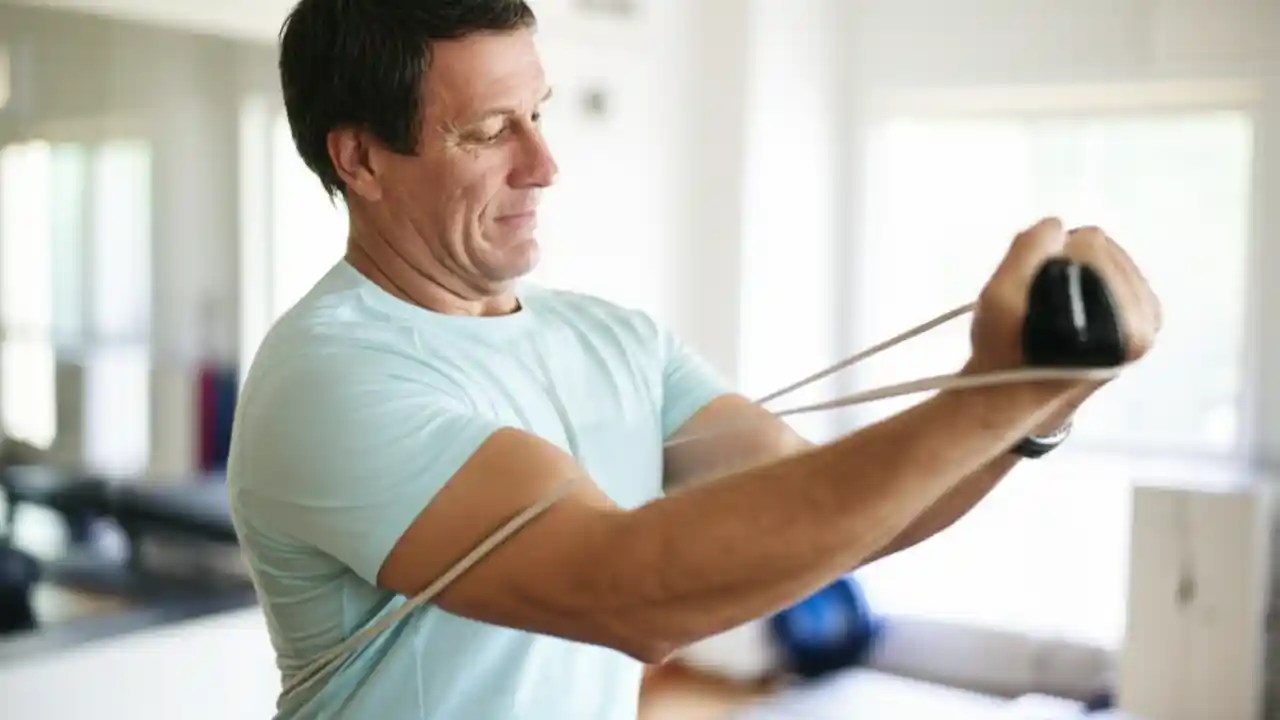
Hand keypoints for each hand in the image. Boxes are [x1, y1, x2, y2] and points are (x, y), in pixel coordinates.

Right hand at [968, 218, 1162, 384]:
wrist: (1014, 397)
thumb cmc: (1004, 351)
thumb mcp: (1000, 296)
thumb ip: (1029, 248)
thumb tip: (1058, 225)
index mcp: (1121, 318)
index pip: (1088, 242)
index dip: (1046, 256)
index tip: (1029, 289)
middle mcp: (1144, 321)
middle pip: (1102, 247)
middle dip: (1065, 263)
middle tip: (1039, 300)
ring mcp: (1148, 323)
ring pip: (1109, 257)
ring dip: (1077, 272)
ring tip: (1052, 305)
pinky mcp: (1143, 324)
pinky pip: (1116, 272)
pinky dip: (1090, 280)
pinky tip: (1071, 303)